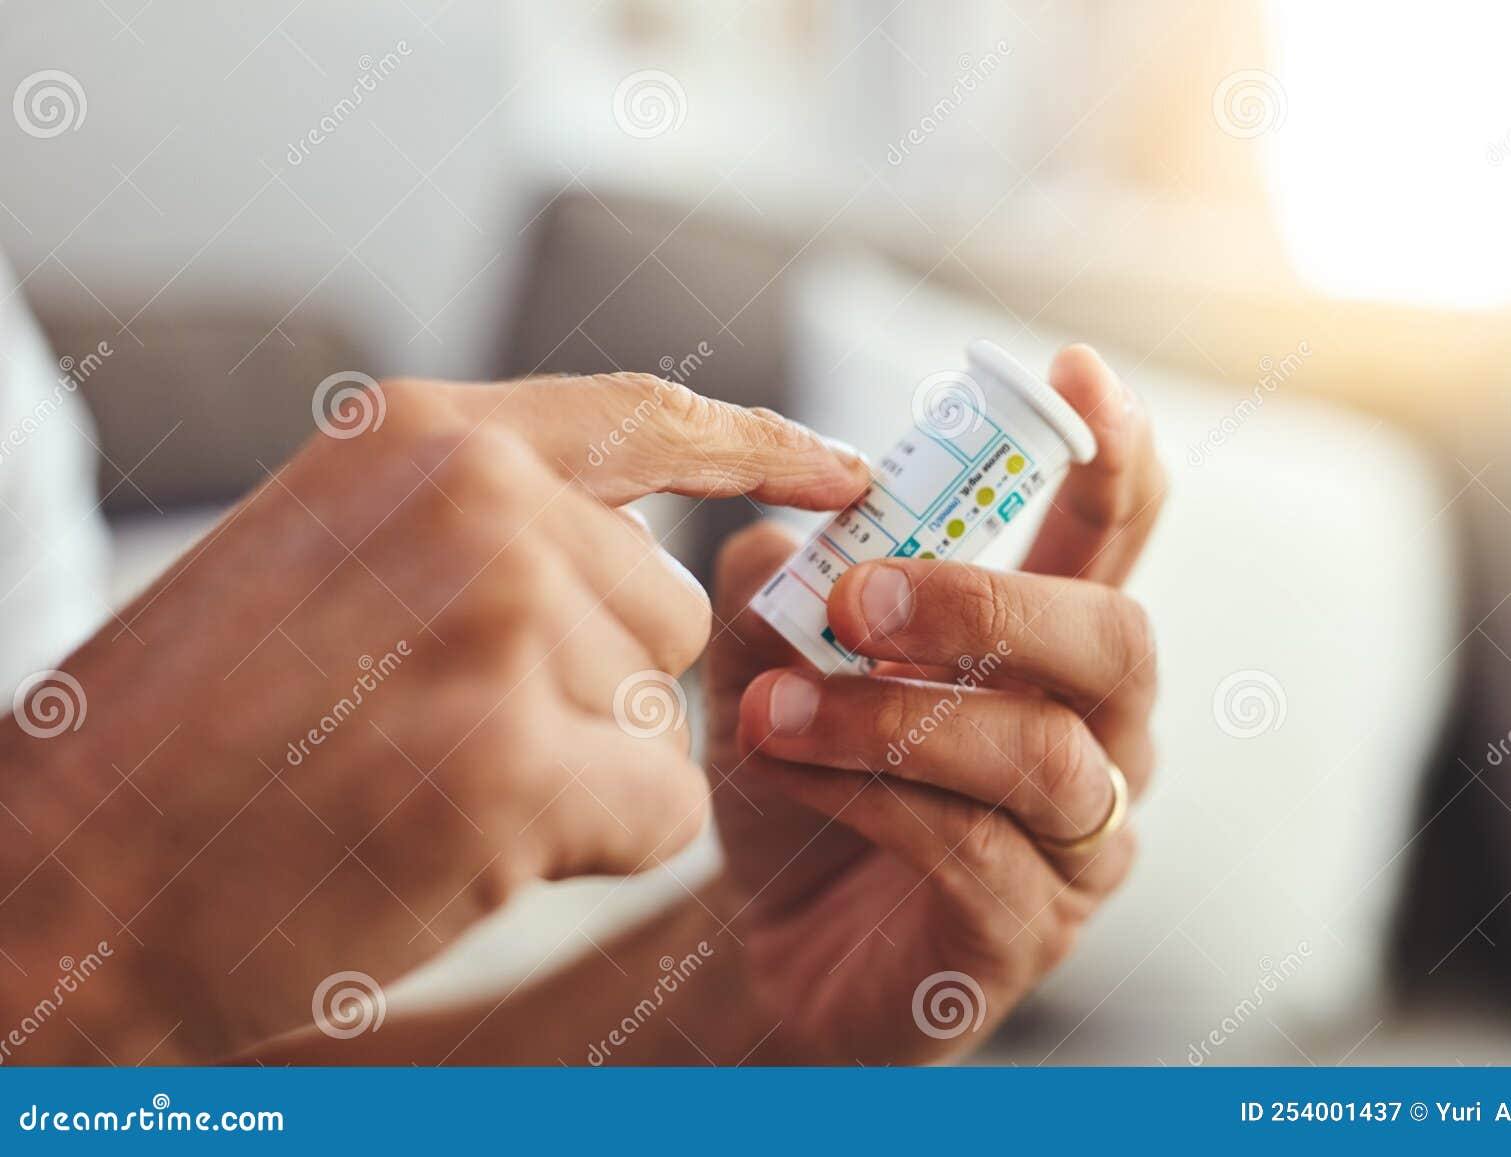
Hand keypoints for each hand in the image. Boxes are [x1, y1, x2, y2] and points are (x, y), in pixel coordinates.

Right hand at [0, 371, 867, 1064]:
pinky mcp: (520, 760)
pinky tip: (453, 845)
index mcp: (425, 436)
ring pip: (663, 714)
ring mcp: (502, 621)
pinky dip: (583, 847)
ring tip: (423, 783)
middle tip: (438, 734)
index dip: (762, 445)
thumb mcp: (331, 560)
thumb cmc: (200, 736)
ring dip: (576, 770)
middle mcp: (479, 500)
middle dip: (593, 688)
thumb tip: (638, 554)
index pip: (648, 419)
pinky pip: (661, 808)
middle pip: (666, 607)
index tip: (850, 473)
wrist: (63, 877)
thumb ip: (481, 529)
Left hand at [706, 345, 1165, 1063]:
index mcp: (1049, 652)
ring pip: (1042, 755)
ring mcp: (1077, 843)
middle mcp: (1096, 737)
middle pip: (1118, 641)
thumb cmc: (798, 786)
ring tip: (775, 703)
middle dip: (992, 603)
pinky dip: (872, 798)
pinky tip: (789, 771)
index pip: (1116, 537)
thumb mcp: (774, 664)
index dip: (1113, 452)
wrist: (764, 945)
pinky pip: (975, 852)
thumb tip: (789, 532)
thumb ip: (784, 586)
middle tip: (864, 594)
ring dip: (897, 715)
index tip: (1075, 371)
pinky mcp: (1027, 933)